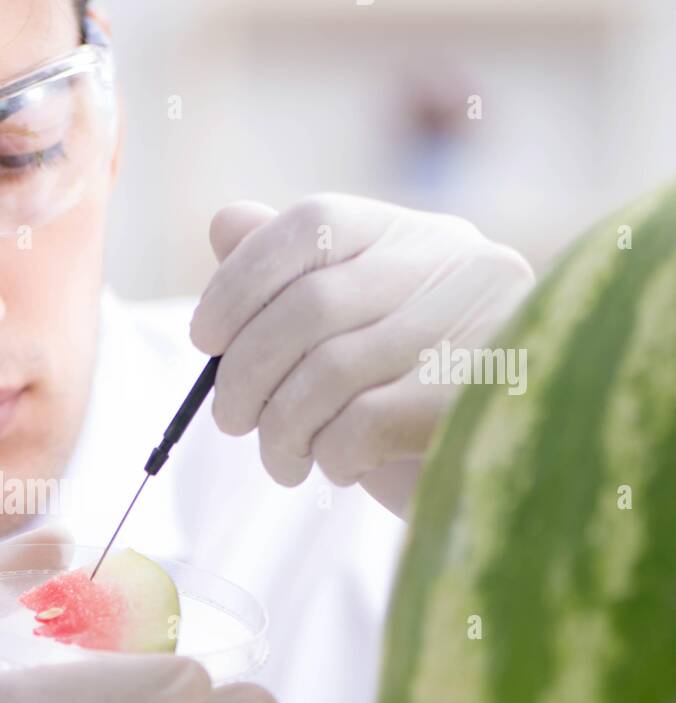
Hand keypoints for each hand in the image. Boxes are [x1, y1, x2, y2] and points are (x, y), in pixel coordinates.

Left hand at [190, 194, 534, 516]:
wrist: (499, 477)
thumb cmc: (410, 400)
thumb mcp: (348, 334)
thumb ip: (291, 276)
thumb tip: (226, 220)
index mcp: (415, 236)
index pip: (310, 224)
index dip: (239, 282)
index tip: (206, 339)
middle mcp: (456, 265)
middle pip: (309, 309)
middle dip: (246, 375)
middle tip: (232, 420)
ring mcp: (477, 328)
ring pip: (329, 373)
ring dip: (281, 429)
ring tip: (282, 458)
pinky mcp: (478, 399)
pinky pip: (362, 425)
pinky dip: (329, 455)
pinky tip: (337, 468)